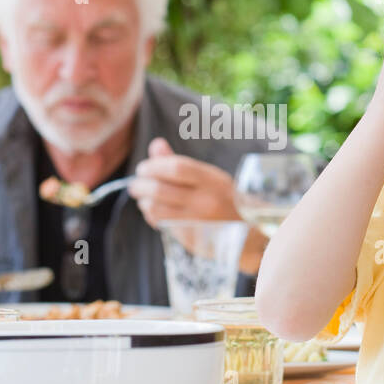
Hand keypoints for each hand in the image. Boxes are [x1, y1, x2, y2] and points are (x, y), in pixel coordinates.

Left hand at [129, 138, 266, 273]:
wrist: (249, 233)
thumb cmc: (224, 199)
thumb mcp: (209, 177)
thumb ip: (181, 163)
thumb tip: (156, 145)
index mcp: (212, 181)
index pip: (177, 168)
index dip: (154, 166)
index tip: (143, 168)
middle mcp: (206, 201)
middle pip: (161, 190)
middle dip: (141, 185)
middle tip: (135, 184)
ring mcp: (198, 222)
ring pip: (157, 210)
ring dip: (144, 202)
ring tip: (143, 198)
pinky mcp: (191, 238)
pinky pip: (162, 224)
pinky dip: (152, 216)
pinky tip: (152, 211)